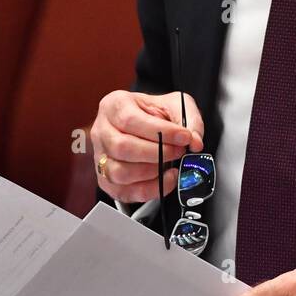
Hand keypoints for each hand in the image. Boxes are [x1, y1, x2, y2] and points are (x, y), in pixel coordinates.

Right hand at [90, 89, 204, 202]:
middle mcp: (102, 131)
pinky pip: (123, 192)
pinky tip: (164, 180)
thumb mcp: (174, 104)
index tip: (184, 137)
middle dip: (158, 153)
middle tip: (179, 151)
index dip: (161, 132)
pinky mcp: (105, 179)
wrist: (144, 122)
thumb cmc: (154, 112)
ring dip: (151, 173)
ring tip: (170, 165)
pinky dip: (148, 190)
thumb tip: (195, 142)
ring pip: (119, 172)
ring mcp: (99, 156)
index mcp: (115, 105)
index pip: (131, 120)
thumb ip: (189, 119)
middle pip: (122, 148)